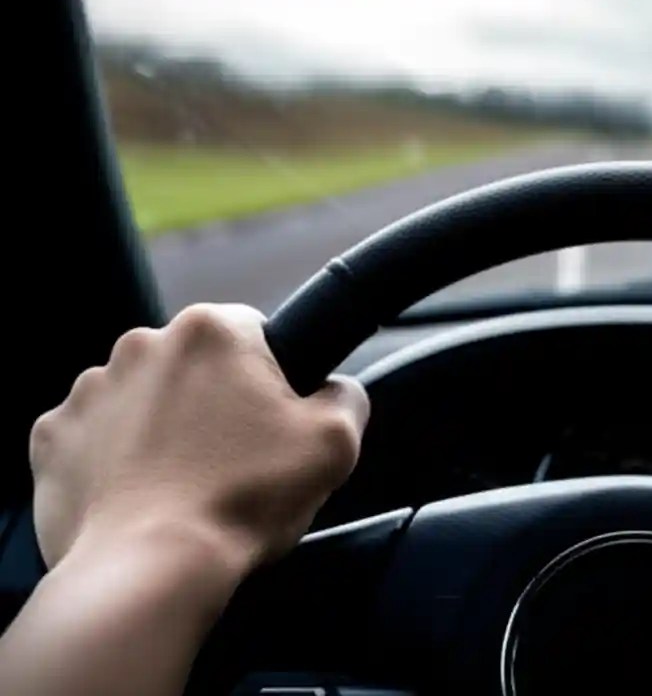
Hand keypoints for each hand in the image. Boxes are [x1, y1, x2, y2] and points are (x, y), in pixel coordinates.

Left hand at [29, 303, 368, 575]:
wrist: (149, 571)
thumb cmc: (243, 501)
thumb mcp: (336, 443)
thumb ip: (347, 397)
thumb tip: (336, 390)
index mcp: (213, 331)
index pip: (256, 331)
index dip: (274, 378)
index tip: (275, 421)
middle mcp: (142, 345)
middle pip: (197, 365)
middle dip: (216, 401)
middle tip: (238, 460)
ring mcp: (88, 391)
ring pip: (145, 399)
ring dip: (165, 429)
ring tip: (189, 484)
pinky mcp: (53, 438)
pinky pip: (95, 439)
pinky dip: (117, 461)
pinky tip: (144, 496)